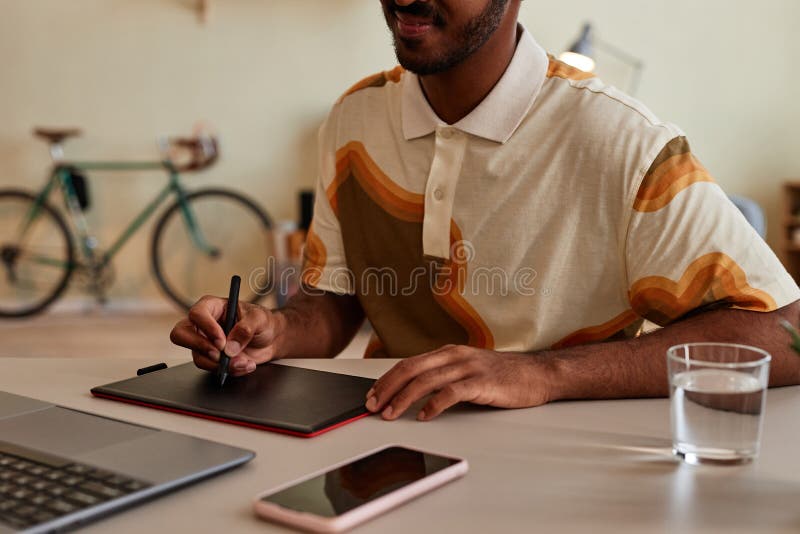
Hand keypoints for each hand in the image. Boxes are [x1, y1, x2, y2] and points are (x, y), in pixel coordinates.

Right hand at [170, 296, 284, 376]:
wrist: (271, 339)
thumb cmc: (262, 322)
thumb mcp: (259, 319)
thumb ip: (246, 328)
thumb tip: (230, 347)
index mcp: (212, 306)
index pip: (197, 314)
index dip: (206, 328)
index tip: (222, 341)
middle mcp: (203, 324)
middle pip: (181, 334)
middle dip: (200, 347)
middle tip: (220, 355)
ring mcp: (204, 342)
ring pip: (197, 356)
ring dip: (220, 364)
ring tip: (244, 362)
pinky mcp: (211, 358)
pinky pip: (210, 368)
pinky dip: (228, 370)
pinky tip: (244, 365)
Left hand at [364, 345, 551, 420]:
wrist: (537, 374)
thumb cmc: (501, 376)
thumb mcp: (466, 370)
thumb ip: (442, 377)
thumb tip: (412, 394)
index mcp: (448, 353)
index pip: (408, 364)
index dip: (387, 380)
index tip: (372, 395)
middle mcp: (455, 357)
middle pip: (411, 369)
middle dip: (388, 388)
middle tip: (373, 406)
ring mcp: (469, 368)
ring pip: (427, 380)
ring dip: (404, 398)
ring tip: (391, 414)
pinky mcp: (482, 383)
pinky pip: (452, 392)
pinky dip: (434, 404)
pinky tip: (424, 415)